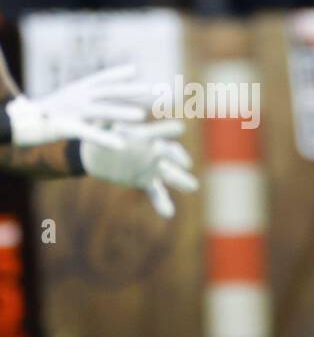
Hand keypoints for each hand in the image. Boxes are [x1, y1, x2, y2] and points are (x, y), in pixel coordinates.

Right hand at [6, 64, 149, 148]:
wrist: (20, 122)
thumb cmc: (46, 114)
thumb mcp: (67, 101)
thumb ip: (86, 99)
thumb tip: (104, 101)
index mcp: (76, 89)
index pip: (100, 78)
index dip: (117, 74)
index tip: (135, 70)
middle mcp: (76, 96)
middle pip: (108, 92)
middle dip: (131, 90)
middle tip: (154, 89)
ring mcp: (72, 110)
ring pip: (101, 111)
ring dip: (122, 113)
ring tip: (142, 116)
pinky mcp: (66, 127)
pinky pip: (89, 134)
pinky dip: (106, 139)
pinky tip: (121, 145)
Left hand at [80, 119, 198, 218]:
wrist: (97, 154)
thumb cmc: (102, 134)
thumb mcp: (102, 128)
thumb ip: (109, 125)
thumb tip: (112, 123)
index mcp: (144, 135)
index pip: (159, 132)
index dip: (168, 130)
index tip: (179, 128)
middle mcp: (153, 150)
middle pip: (169, 154)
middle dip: (177, 158)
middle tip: (185, 164)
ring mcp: (151, 167)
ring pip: (170, 174)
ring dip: (181, 180)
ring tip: (192, 187)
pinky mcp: (144, 181)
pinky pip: (156, 193)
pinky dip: (162, 203)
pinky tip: (168, 213)